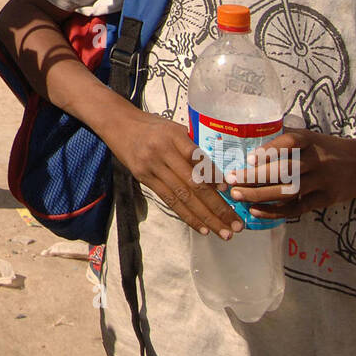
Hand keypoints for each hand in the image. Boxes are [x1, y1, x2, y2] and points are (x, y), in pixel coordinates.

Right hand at [105, 110, 244, 237]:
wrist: (119, 123)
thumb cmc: (153, 126)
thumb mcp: (175, 128)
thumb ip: (193, 148)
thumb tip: (218, 177)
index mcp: (175, 135)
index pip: (198, 159)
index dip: (214, 176)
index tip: (231, 192)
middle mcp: (163, 152)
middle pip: (194, 184)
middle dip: (218, 207)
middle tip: (236, 225)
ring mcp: (152, 167)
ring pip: (182, 197)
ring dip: (205, 217)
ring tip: (224, 232)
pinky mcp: (144, 178)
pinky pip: (169, 200)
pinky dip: (187, 215)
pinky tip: (202, 227)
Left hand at [227, 128, 355, 219]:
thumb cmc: (329, 149)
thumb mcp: (312, 138)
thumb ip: (286, 140)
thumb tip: (250, 142)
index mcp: (311, 140)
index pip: (290, 142)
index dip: (270, 150)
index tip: (249, 158)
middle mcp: (317, 160)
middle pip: (285, 170)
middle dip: (256, 176)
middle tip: (231, 180)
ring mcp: (323, 181)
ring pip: (290, 190)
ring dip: (261, 194)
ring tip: (238, 196)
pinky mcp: (325, 199)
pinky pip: (298, 208)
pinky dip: (276, 211)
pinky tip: (256, 210)